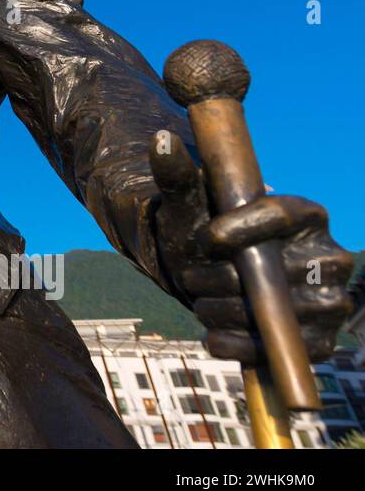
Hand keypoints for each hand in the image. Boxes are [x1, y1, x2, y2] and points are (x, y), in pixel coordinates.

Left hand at [149, 131, 354, 364]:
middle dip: (222, 277)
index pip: (280, 215)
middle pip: (273, 271)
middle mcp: (329, 256)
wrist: (215, 281)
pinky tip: (211, 335)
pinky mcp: (321, 340)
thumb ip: (176, 174)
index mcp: (307, 214)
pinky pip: (280, 348)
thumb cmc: (205, 235)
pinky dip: (238, 345)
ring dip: (224, 310)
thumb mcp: (188, 206)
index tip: (205, 239)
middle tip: (191, 276)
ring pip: (275, 312)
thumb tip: (161, 142)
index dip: (240, 228)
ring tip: (198, 301)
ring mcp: (330, 301)